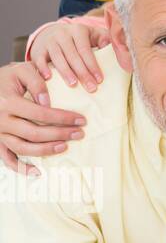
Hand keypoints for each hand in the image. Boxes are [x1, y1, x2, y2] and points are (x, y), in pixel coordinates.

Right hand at [0, 61, 85, 175]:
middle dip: (60, 134)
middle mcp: (0, 120)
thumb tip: (47, 102)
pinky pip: (6, 158)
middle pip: (33, 133)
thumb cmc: (8, 77)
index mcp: (8, 102)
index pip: (40, 113)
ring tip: (65, 146)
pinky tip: (38, 172)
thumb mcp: (21, 70)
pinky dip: (20, 168)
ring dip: (45, 150)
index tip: (81, 120)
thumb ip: (36, 82)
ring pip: (22, 148)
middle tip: (79, 134)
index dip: (63, 118)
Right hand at [29, 21, 107, 91]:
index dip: (92, 65)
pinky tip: (48, 79)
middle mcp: (63, 34)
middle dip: (82, 73)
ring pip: (57, 58)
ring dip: (65, 72)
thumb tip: (115, 50)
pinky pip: (39, 60)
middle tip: (91, 88)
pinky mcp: (38, 50)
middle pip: (73, 56)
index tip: (100, 79)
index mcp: (78, 30)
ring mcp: (49, 42)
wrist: (52, 32)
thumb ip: (105, 39)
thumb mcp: (93, 34)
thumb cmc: (78, 37)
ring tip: (73, 85)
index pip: (85, 50)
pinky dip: (43, 69)